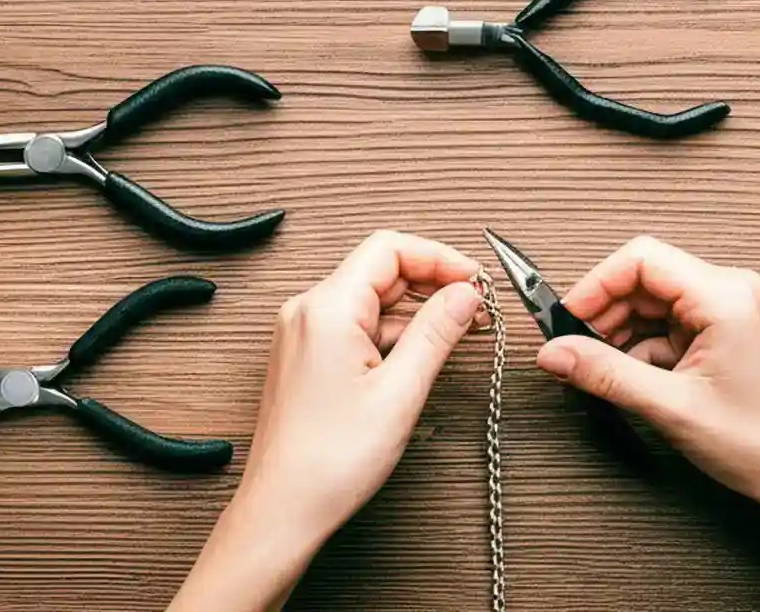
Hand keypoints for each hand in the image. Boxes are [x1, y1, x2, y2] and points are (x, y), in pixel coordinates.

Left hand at [170, 231, 482, 611]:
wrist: (282, 509)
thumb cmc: (329, 462)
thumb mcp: (400, 391)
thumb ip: (437, 332)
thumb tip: (465, 293)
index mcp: (327, 308)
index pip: (389, 249)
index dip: (440, 257)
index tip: (475, 280)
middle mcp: (308, 312)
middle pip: (381, 270)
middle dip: (433, 282)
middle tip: (476, 308)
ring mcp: (304, 334)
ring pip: (371, 299)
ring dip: (417, 309)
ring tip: (459, 331)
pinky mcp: (307, 357)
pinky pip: (357, 325)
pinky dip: (394, 332)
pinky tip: (423, 351)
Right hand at [534, 235, 759, 513]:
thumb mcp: (671, 407)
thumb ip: (606, 374)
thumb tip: (556, 352)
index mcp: (726, 296)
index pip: (642, 259)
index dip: (596, 284)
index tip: (567, 318)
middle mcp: (732, 293)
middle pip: (645, 280)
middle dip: (605, 314)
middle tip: (575, 351)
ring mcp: (731, 313)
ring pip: (654, 306)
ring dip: (622, 336)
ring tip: (602, 373)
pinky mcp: (727, 335)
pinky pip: (671, 328)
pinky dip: (645, 351)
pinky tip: (634, 380)